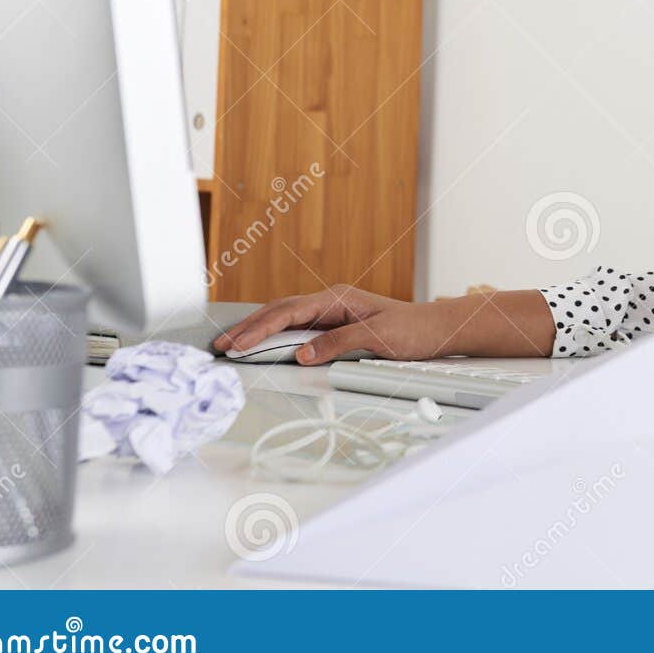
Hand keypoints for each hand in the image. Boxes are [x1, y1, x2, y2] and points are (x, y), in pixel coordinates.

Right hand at [212, 284, 458, 364]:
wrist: (434, 329)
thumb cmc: (411, 330)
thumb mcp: (377, 338)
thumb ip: (338, 344)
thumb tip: (302, 354)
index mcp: (337, 298)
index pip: (288, 312)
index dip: (260, 329)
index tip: (237, 344)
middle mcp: (331, 301)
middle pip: (279, 311)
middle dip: (248, 328)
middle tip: (219, 345)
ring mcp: (331, 311)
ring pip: (284, 318)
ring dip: (257, 331)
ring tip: (230, 345)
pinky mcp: (333, 324)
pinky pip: (296, 327)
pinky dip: (274, 335)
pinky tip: (260, 344)